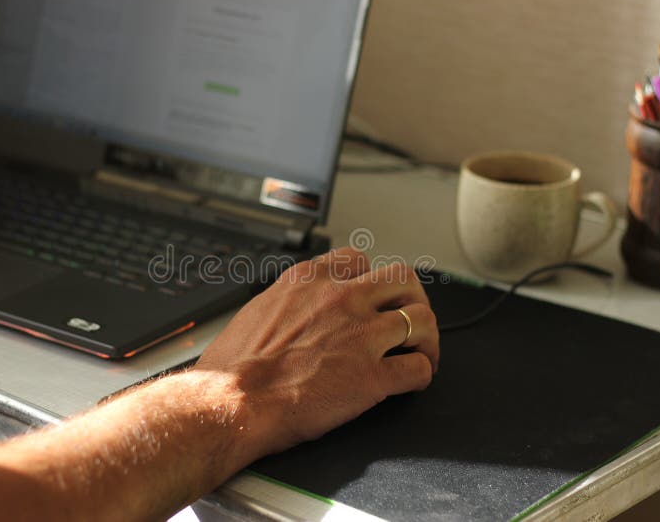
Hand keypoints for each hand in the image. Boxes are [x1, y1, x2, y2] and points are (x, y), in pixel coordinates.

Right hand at [196, 248, 439, 458]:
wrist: (232, 401)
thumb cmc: (233, 366)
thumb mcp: (258, 310)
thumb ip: (288, 301)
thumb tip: (296, 309)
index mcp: (310, 281)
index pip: (359, 260)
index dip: (370, 279)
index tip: (371, 296)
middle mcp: (341, 300)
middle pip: (403, 278)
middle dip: (412, 298)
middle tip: (409, 318)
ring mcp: (361, 335)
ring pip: (423, 319)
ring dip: (427, 339)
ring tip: (421, 352)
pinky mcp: (373, 376)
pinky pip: (418, 369)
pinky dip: (422, 375)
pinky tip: (411, 382)